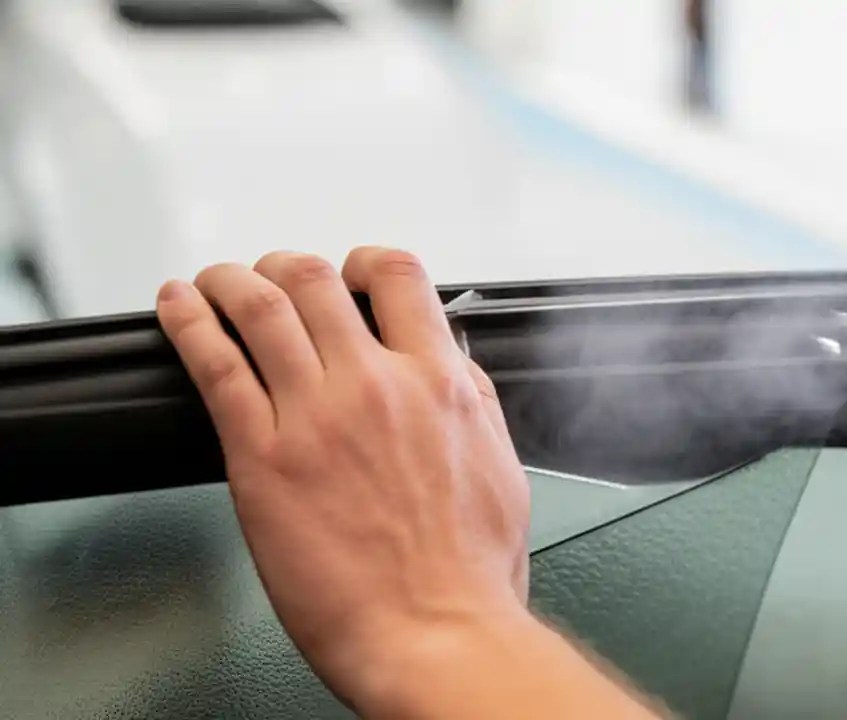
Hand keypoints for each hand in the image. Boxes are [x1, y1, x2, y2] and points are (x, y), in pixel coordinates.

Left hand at [155, 248, 530, 711]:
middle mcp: (375, 385)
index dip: (364, 263)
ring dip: (229, 281)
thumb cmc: (470, 573)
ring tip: (213, 281)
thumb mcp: (500, 468)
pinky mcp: (261, 456)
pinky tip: (177, 308)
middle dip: (286, 266)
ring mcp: (314, 416)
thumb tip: (452, 366)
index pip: (398, 277)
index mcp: (439, 384)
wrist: (436, 633)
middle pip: (315, 279)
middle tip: (273, 278)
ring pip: (260, 307)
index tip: (349, 273)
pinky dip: (188, 323)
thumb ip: (473, 405)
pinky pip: (214, 365)